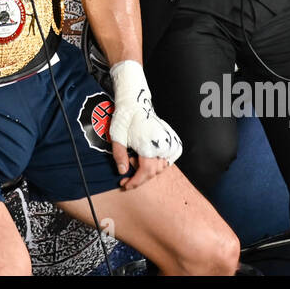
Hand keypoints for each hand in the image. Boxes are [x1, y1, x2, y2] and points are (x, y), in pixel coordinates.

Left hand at [108, 60, 181, 189]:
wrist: (135, 103)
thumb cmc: (125, 118)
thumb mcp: (117, 137)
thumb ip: (120, 155)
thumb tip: (123, 172)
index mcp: (150, 144)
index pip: (146, 172)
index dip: (135, 181)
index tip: (125, 185)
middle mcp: (163, 145)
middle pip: (153, 172)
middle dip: (139, 175)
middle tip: (127, 168)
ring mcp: (169, 143)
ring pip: (161, 167)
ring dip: (147, 168)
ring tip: (135, 156)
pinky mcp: (172, 140)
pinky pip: (167, 160)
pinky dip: (156, 162)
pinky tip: (145, 155)